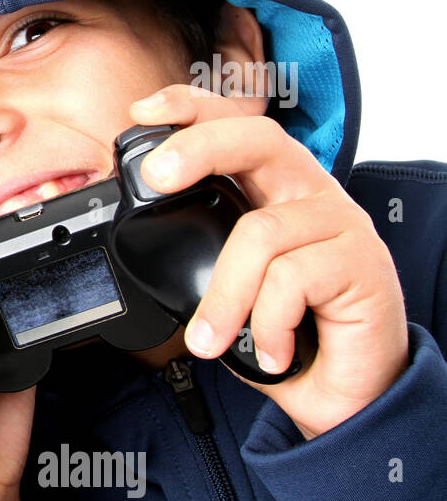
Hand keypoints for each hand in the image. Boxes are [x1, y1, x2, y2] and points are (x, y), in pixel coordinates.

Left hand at [130, 85, 408, 437]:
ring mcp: (340, 223)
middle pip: (257, 140)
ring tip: (210, 340)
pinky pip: (291, 280)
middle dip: (199, 149)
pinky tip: (273, 351)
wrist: (344, 391)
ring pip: (260, 233)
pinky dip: (268, 323)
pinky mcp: (363, 262)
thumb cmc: (284, 331)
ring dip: (224, 297)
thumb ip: (199, 248)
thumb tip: (137, 236)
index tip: (143, 111)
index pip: (235, 127)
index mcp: (274, 188)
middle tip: (156, 178)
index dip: (191, 109)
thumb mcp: (230, 280)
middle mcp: (309, 193)